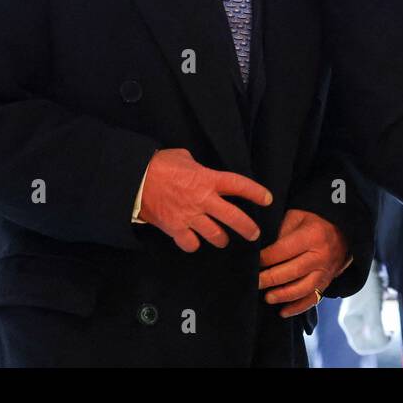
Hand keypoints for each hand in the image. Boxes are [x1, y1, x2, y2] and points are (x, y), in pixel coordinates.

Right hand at [137, 148, 271, 252]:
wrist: (135, 180)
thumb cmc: (159, 164)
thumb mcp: (183, 158)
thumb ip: (197, 167)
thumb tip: (199, 171)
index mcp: (208, 179)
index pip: (238, 186)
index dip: (256, 193)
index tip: (268, 199)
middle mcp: (204, 200)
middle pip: (234, 218)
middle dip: (248, 228)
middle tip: (254, 234)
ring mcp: (190, 216)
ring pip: (216, 235)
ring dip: (222, 240)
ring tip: (223, 241)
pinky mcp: (176, 229)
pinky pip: (191, 244)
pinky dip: (193, 244)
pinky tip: (194, 242)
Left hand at [258, 209, 350, 317]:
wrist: (343, 228)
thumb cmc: (314, 219)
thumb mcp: (296, 216)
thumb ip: (280, 232)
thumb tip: (262, 252)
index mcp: (312, 236)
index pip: (282, 251)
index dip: (265, 258)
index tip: (252, 262)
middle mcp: (321, 256)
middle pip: (292, 272)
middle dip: (270, 279)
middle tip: (254, 283)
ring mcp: (326, 271)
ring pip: (303, 289)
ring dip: (283, 295)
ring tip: (267, 298)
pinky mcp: (328, 281)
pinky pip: (314, 298)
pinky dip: (298, 307)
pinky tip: (283, 312)